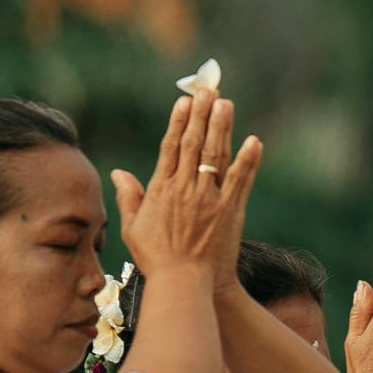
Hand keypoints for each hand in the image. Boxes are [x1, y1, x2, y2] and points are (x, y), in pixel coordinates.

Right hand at [108, 89, 259, 282]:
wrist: (183, 282)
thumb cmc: (155, 258)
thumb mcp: (133, 227)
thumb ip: (129, 197)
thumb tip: (119, 173)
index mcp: (161, 190)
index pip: (170, 147)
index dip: (178, 122)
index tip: (184, 102)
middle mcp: (185, 189)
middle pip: (194, 144)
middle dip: (201, 115)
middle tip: (208, 90)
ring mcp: (208, 198)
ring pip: (216, 156)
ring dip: (222, 128)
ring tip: (226, 104)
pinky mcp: (229, 211)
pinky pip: (240, 181)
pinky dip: (248, 161)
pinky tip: (254, 141)